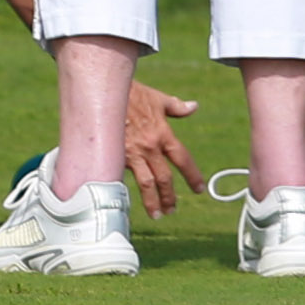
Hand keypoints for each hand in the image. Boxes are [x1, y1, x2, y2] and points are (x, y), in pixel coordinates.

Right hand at [121, 81, 198, 217]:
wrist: (105, 90)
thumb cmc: (132, 93)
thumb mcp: (157, 99)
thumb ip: (176, 107)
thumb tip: (194, 107)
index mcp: (163, 134)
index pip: (183, 160)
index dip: (193, 176)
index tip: (199, 189)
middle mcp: (150, 147)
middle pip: (165, 178)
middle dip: (170, 196)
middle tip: (173, 210)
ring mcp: (132, 153)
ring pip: (146, 184)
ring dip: (153, 201)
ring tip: (157, 214)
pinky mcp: (116, 155)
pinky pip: (124, 178)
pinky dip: (127, 191)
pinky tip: (127, 202)